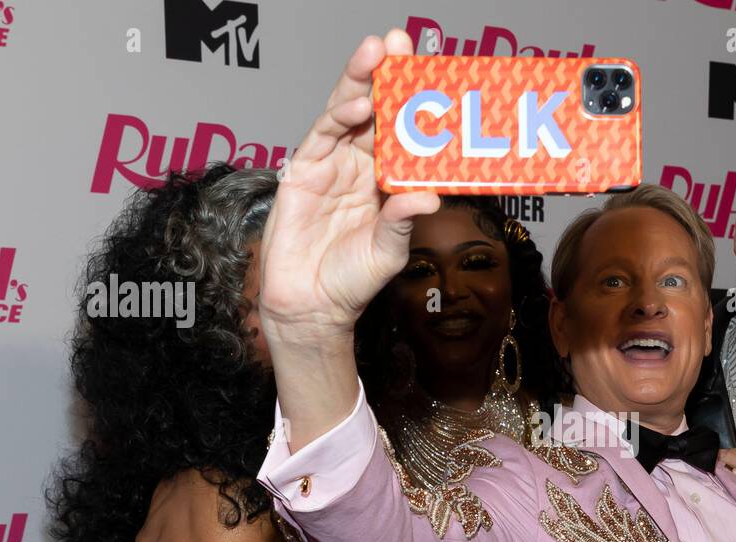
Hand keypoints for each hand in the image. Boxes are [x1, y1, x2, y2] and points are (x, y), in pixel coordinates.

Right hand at [257, 28, 439, 344]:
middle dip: (386, 75)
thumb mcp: (388, 251)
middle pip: (374, 111)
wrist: (312, 305)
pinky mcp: (303, 172)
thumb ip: (401, 222)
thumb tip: (428, 198)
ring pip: (346, 113)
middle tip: (399, 42)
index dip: (414, 103)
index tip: (432, 73)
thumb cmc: (352, 281)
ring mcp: (331, 165)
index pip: (402, 132)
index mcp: (386, 180)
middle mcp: (359, 165)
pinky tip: (358, 105)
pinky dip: (339, 118)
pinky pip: (322, 137)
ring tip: (377, 55)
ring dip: (361, 83)